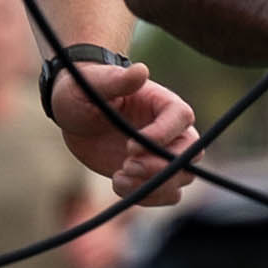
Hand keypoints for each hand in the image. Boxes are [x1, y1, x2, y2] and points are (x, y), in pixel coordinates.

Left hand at [43, 47, 206, 206]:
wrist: (76, 114)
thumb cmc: (86, 90)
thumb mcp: (95, 84)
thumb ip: (118, 80)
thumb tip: (141, 71)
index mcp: (163, 103)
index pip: (182, 118)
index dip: (162, 136)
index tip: (129, 146)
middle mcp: (171, 130)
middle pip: (190, 155)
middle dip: (161, 167)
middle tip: (126, 165)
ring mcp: (163, 155)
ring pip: (182, 179)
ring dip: (154, 186)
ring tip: (120, 175)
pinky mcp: (151, 174)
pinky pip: (165, 194)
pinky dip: (145, 196)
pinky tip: (117, 182)